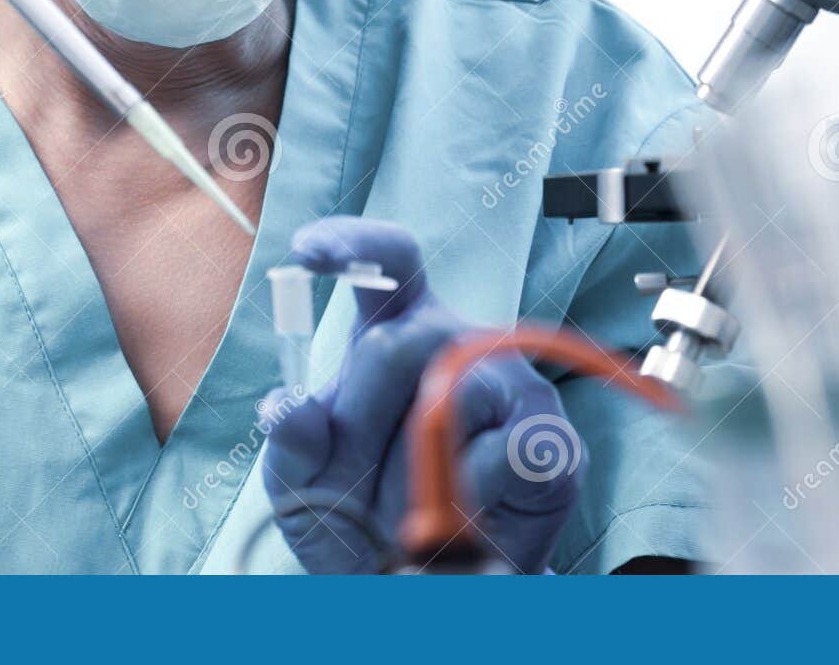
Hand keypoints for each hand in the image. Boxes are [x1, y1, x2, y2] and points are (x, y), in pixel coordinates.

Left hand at [262, 217, 582, 572]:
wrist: (416, 594)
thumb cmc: (360, 520)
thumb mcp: (304, 485)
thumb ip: (294, 442)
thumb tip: (285, 407)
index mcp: (399, 331)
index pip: (390, 262)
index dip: (353, 244)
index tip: (308, 255)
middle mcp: (461, 344)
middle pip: (404, 340)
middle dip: (363, 418)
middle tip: (355, 478)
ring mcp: (514, 387)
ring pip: (454, 397)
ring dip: (411, 473)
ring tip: (406, 511)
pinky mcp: (554, 444)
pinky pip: (509, 454)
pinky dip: (470, 496)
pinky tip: (461, 516)